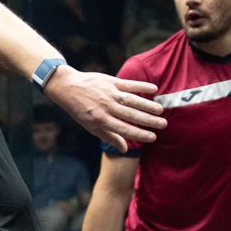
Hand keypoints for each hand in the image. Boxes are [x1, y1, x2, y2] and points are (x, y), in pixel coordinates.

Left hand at [42, 66, 163, 151]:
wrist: (68, 88)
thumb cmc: (80, 110)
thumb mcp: (90, 126)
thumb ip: (108, 136)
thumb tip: (124, 149)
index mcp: (101, 120)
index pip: (124, 129)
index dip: (139, 134)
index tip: (153, 137)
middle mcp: (106, 107)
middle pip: (131, 115)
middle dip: (148, 121)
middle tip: (163, 124)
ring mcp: (109, 93)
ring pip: (132, 100)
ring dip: (147, 105)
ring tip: (160, 110)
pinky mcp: (110, 81)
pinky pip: (129, 84)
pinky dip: (141, 86)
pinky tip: (154, 89)